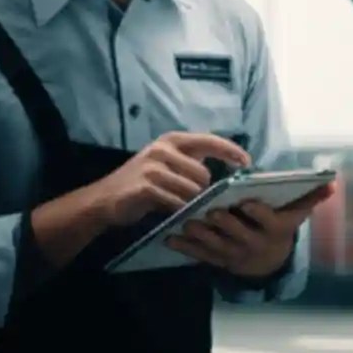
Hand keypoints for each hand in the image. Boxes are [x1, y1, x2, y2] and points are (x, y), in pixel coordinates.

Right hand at [90, 132, 251, 227]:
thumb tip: (226, 172)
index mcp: (172, 140)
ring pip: (192, 189)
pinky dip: (177, 210)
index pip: (209, 140)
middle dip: (202, 190)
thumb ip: (190, 163)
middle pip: (203, 173)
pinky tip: (170, 212)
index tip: (247, 162)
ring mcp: (153, 167)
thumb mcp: (166, 165)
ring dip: (190, 203)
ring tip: (178, 207)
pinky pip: (176, 202)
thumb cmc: (140, 184)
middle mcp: (163, 149)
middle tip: (191, 200)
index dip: (231, 150)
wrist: (104, 199)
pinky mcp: (146, 186)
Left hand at [165, 182, 335, 277]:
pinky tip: (169, 236)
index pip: (267, 221)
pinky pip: (199, 255)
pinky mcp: (216, 261)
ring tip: (187, 221)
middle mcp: (254, 246)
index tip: (246, 201)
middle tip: (209, 209)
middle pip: (238, 235)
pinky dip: (184, 247)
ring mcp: (234, 256)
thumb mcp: (296, 213)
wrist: (268, 262)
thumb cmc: (280, 226)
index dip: (256, 212)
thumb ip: (311, 196)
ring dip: (201, 235)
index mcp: (274, 230)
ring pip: (216, 246)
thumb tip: (333, 182)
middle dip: (224, 223)